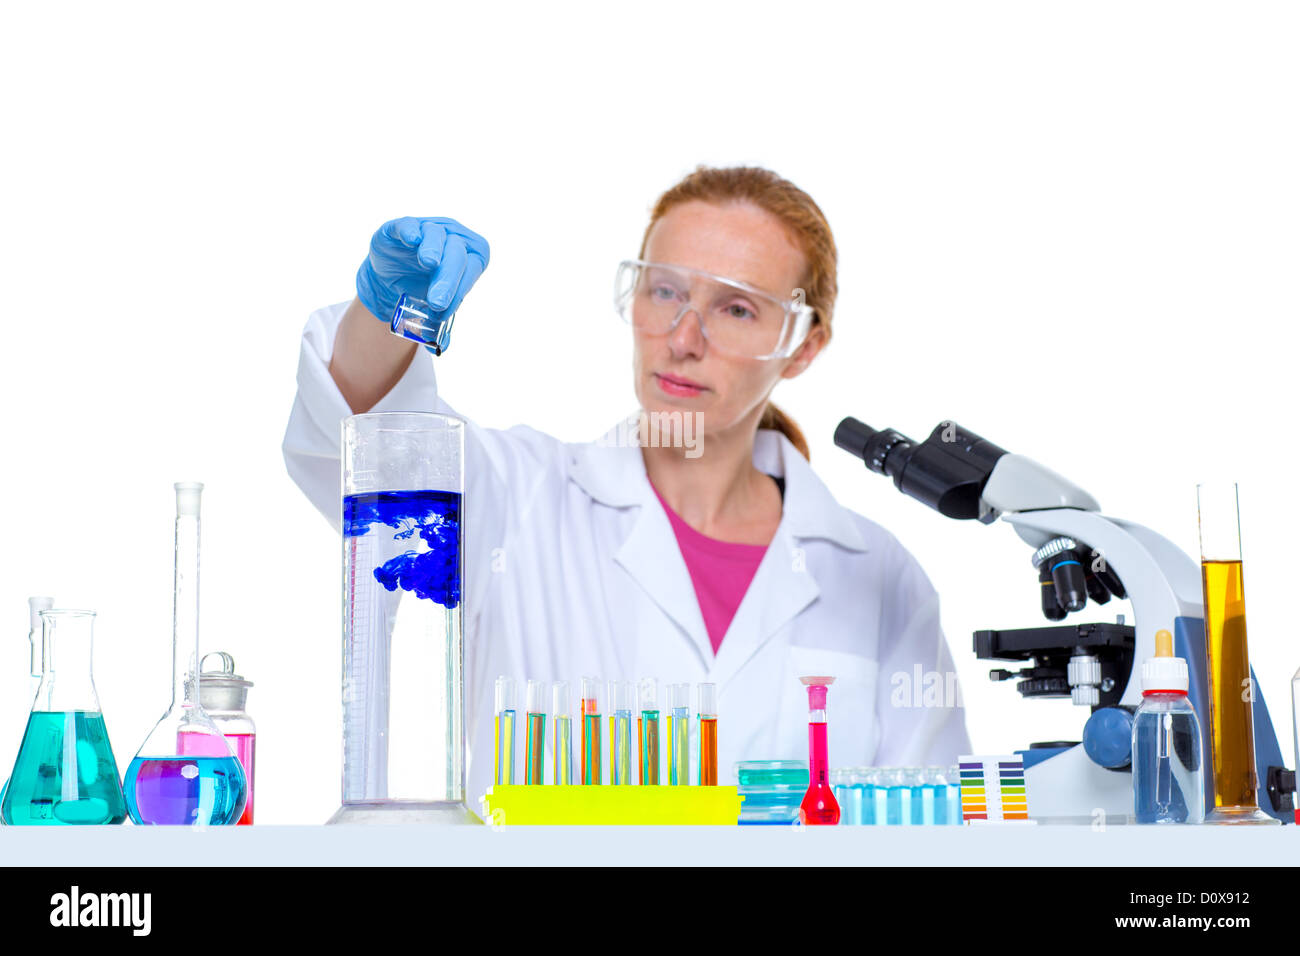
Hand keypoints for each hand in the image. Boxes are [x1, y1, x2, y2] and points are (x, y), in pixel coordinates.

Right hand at [355, 216, 490, 331]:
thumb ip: (439, 325)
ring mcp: (428, 229)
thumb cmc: (423, 288)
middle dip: (448, 278)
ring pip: (436, 236)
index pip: (473, 268)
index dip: (461, 288)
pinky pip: (409, 225)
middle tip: (437, 301)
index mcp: (469, 256)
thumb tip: (440, 346)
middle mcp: (453, 238)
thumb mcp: (433, 306)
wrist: (393, 276)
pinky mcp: (402, 227)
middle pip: (457, 254)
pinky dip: (411, 231)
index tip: (444, 309)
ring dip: (434, 249)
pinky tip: (412, 239)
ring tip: (430, 263)